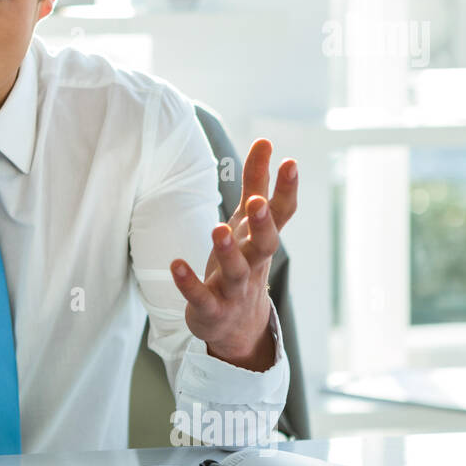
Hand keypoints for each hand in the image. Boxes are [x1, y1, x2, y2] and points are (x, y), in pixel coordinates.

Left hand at [169, 139, 298, 369]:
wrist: (238, 325)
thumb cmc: (245, 261)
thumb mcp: (248, 222)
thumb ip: (256, 182)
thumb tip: (265, 140)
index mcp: (263, 240)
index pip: (282, 215)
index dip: (287, 190)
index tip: (290, 162)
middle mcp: (255, 264)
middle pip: (266, 245)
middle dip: (263, 224)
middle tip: (257, 204)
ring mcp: (234, 289)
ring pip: (236, 272)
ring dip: (227, 252)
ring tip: (216, 229)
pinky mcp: (211, 309)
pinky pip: (200, 297)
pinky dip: (189, 283)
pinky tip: (176, 264)